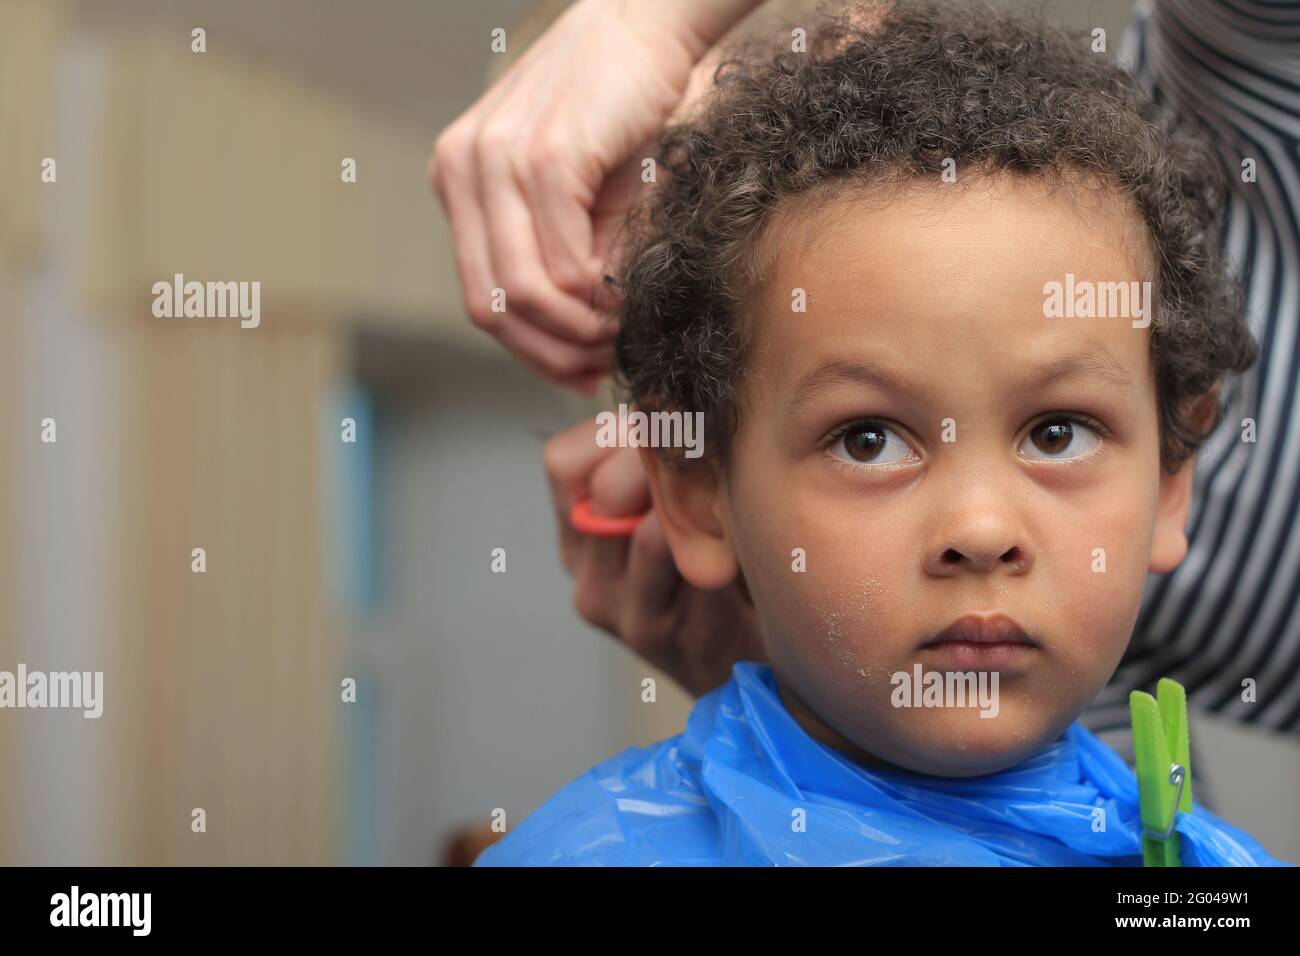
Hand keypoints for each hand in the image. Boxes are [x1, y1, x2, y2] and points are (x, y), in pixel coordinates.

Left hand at [429, 0, 747, 393]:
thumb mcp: (582, 197)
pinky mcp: (543, 156)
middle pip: (488, 306)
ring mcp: (495, 161)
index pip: (479, 295)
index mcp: (461, 180)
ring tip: (617, 334)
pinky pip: (559, 262)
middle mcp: (462, 169)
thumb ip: (565, 259)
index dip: (529, 350)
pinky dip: (592, 295)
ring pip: (519, 293)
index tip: (577, 371)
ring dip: (575, 329)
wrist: (653, 25)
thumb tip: (581, 339)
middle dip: (548, 352)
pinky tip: (619, 297)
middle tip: (599, 367)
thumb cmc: (625, 110)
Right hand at [544, 416, 764, 696]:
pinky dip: (719, 543)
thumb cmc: (710, 574)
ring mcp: (624, 611)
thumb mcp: (671, 512)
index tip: (664, 429)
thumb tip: (671, 396)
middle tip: (710, 451)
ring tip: (728, 491)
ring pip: (647, 530)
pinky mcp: (668, 635)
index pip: (562, 461)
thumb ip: (658, 463)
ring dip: (695, 504)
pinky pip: (694, 571)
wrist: (744, 663)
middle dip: (662, 461)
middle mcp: (589, 575)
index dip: (614, 433)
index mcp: (578, 536)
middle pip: (604, 489)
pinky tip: (740, 537)